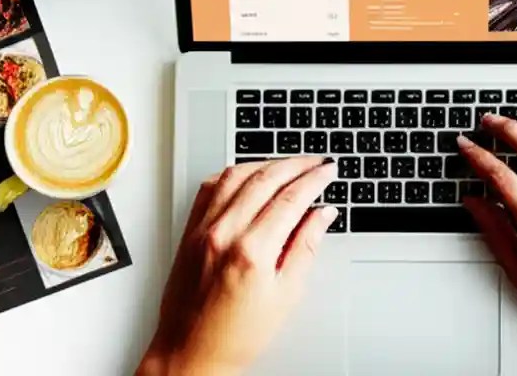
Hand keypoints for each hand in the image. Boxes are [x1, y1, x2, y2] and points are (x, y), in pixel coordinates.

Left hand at [140, 157, 337, 375]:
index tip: (328, 171)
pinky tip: (248, 176)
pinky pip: (210, 187)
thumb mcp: (286, 296)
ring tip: (287, 165)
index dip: (314, 179)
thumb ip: (305, 248)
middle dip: (296, 164)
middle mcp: (223, 233)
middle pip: (265, 179)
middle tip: (315, 162)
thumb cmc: (235, 337)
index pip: (291, 198)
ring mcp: (202, 230)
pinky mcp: (189, 232)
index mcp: (252, 251)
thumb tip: (322, 215)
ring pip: (236, 175)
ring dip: (266, 163)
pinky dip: (233, 174)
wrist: (190, 355)